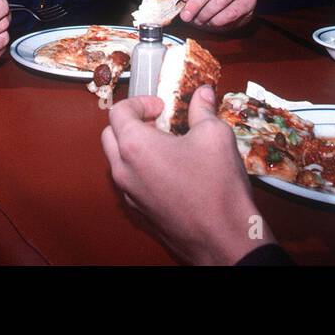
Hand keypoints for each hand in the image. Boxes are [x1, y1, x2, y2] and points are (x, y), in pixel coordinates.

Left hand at [102, 86, 271, 264]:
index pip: (119, 111)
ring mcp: (129, 194)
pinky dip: (141, 170)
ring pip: (117, 161)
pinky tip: (171, 171)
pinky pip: (129, 183)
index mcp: (135, 147)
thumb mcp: (215, 136)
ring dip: (134, 147)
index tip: (161, 106)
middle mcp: (124, 171)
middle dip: (131, 123)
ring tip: (166, 146)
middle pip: (110, 135)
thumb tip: (202, 95)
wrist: (224, 239)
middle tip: (159, 122)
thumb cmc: (217, 189)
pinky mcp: (139, 212)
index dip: (140, 102)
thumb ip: (202, 110)